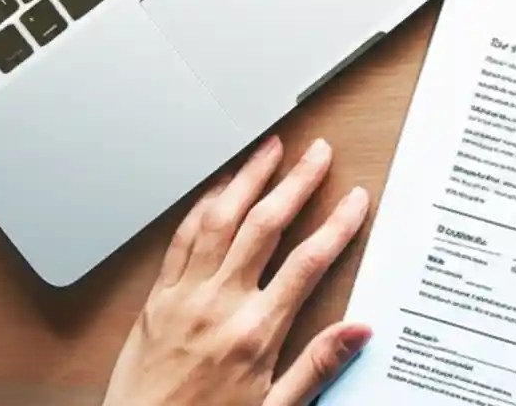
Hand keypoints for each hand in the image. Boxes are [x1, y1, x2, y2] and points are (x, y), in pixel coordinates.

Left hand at [103, 136, 371, 405]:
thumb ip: (318, 366)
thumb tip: (358, 331)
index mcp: (255, 333)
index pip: (307, 263)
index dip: (337, 225)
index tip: (356, 201)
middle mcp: (219, 304)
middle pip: (266, 226)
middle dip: (297, 182)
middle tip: (317, 153)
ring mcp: (185, 295)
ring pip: (221, 219)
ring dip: (248, 178)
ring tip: (270, 149)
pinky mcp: (157, 297)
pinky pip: (181, 238)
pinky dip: (203, 206)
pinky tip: (220, 189)